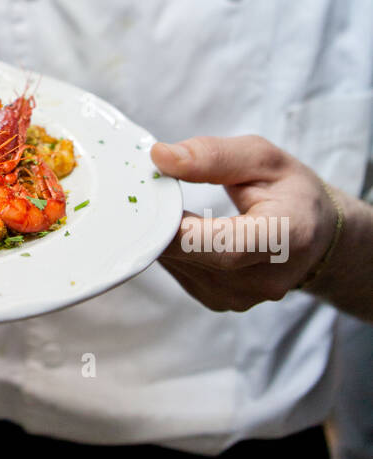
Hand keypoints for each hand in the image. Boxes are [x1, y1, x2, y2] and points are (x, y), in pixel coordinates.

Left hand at [151, 134, 339, 311]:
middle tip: (143, 190)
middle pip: (193, 257)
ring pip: (178, 266)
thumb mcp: (262, 158)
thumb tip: (161, 158)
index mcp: (285, 237)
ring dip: (162, 235)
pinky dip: (171, 247)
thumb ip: (213, 156)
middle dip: (158, 223)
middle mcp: (264, 279)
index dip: (178, 228)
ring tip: (166, 204)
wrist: (316, 236)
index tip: (147, 200)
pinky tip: (179, 227)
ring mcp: (241, 297)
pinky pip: (179, 272)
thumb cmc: (291, 192)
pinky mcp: (220, 302)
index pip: (224, 245)